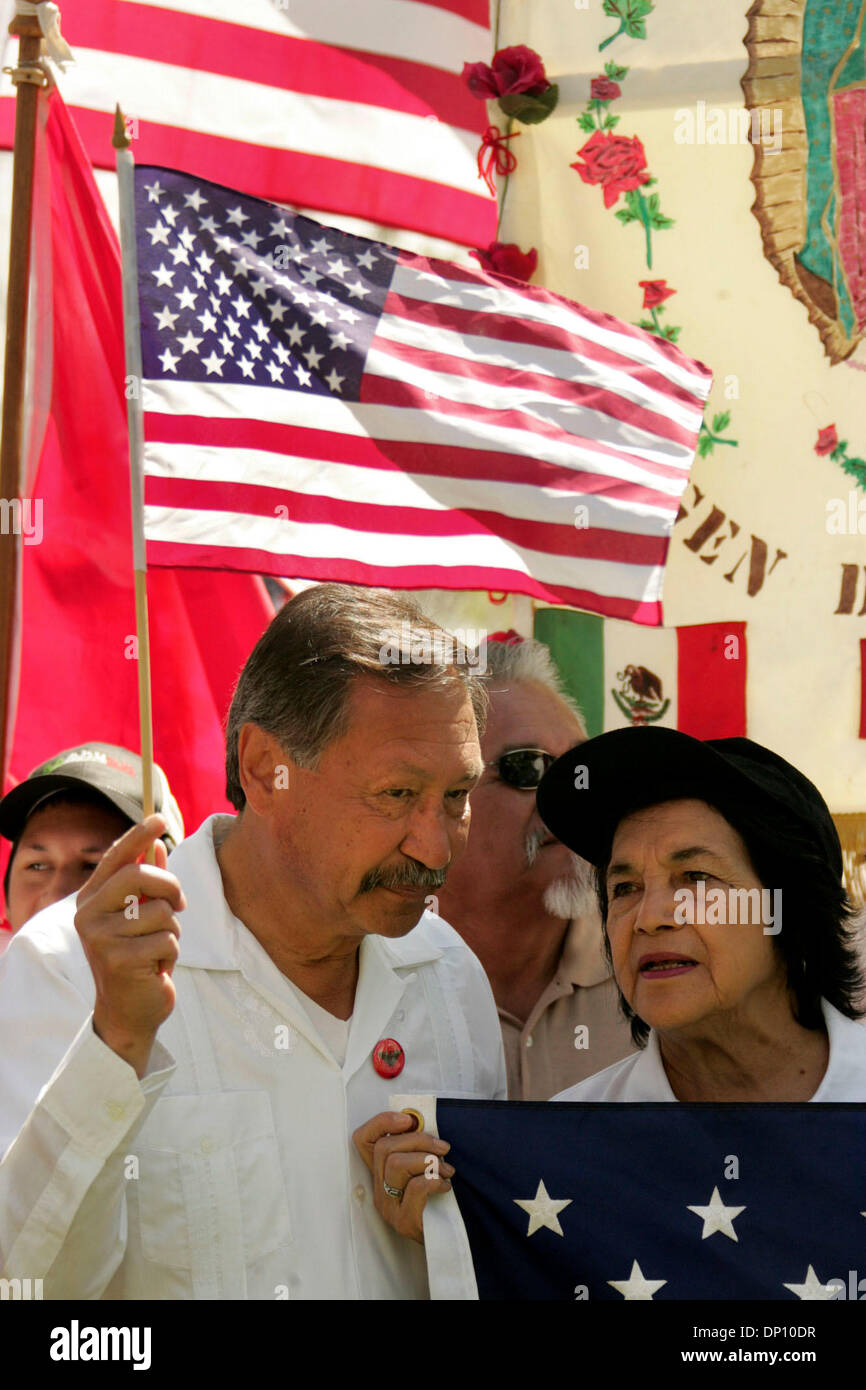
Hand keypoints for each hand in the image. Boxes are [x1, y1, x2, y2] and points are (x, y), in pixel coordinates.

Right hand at [74, 814, 185, 1077]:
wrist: (127, 1011)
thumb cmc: (137, 956)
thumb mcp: (142, 915)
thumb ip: (147, 882)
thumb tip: (158, 844)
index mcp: (91, 899)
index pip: (116, 858)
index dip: (138, 836)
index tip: (160, 818)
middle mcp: (88, 915)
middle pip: (138, 875)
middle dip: (170, 886)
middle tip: (180, 903)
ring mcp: (100, 938)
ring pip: (160, 911)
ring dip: (172, 929)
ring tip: (157, 948)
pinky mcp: (119, 960)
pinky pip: (167, 939)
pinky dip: (171, 953)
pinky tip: (156, 967)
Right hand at [352, 1111, 453, 1244]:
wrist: (446, 1240)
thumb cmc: (436, 1201)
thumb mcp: (422, 1170)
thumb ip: (415, 1148)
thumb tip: (420, 1122)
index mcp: (381, 1173)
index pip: (363, 1139)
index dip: (382, 1122)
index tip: (408, 1119)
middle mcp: (378, 1189)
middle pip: (385, 1148)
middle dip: (419, 1140)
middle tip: (443, 1148)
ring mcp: (388, 1207)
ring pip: (397, 1164)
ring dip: (429, 1160)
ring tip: (447, 1170)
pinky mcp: (403, 1221)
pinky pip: (416, 1187)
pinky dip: (436, 1180)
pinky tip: (445, 1187)